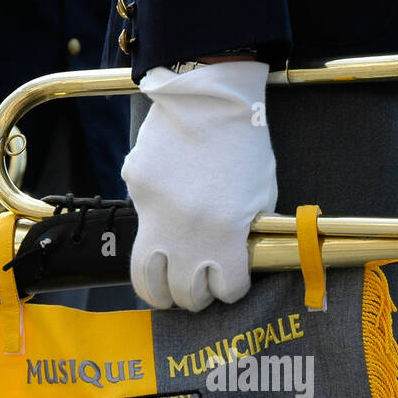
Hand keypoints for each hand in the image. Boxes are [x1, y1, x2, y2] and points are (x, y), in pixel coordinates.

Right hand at [122, 61, 277, 310]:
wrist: (210, 98)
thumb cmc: (245, 146)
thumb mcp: (260, 196)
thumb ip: (243, 234)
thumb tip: (225, 260)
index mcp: (225, 234)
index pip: (226, 288)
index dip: (231, 290)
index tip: (229, 284)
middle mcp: (187, 232)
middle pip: (182, 294)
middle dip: (193, 298)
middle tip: (195, 292)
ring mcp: (155, 213)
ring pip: (145, 277)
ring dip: (158, 291)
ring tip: (165, 289)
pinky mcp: (136, 189)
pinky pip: (139, 221)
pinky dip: (151, 227)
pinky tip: (164, 215)